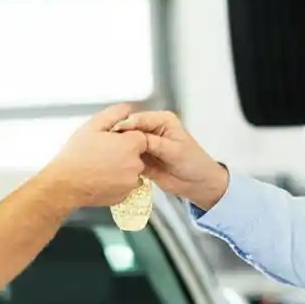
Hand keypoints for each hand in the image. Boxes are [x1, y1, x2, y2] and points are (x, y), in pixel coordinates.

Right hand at [40, 103, 148, 208]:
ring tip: (100, 166)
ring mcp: (131, 182)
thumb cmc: (76, 155)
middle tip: (103, 153)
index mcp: (131, 145)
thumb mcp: (93, 126)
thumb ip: (115, 114)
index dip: (126, 138)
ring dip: (121, 167)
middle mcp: (135, 164)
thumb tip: (128, 110)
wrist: (65, 184)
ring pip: (131, 170)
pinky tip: (101, 178)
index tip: (112, 141)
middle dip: (124, 152)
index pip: (140, 137)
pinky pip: (125, 185)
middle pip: (137, 154)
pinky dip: (117, 182)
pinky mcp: (124, 196)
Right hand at [111, 110, 228, 209]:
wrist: (199, 184)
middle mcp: (152, 130)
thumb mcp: (173, 150)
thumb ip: (153, 143)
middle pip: (130, 130)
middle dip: (119, 137)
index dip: (126, 125)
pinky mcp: (143, 160)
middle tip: (106, 144)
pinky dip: (123, 161)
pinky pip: (129, 158)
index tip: (113, 132)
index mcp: (162, 121)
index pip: (139, 119)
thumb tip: (132, 138)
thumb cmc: (194, 163)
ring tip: (107, 155)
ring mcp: (146, 146)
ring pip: (128, 144)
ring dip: (119, 150)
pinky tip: (114, 165)